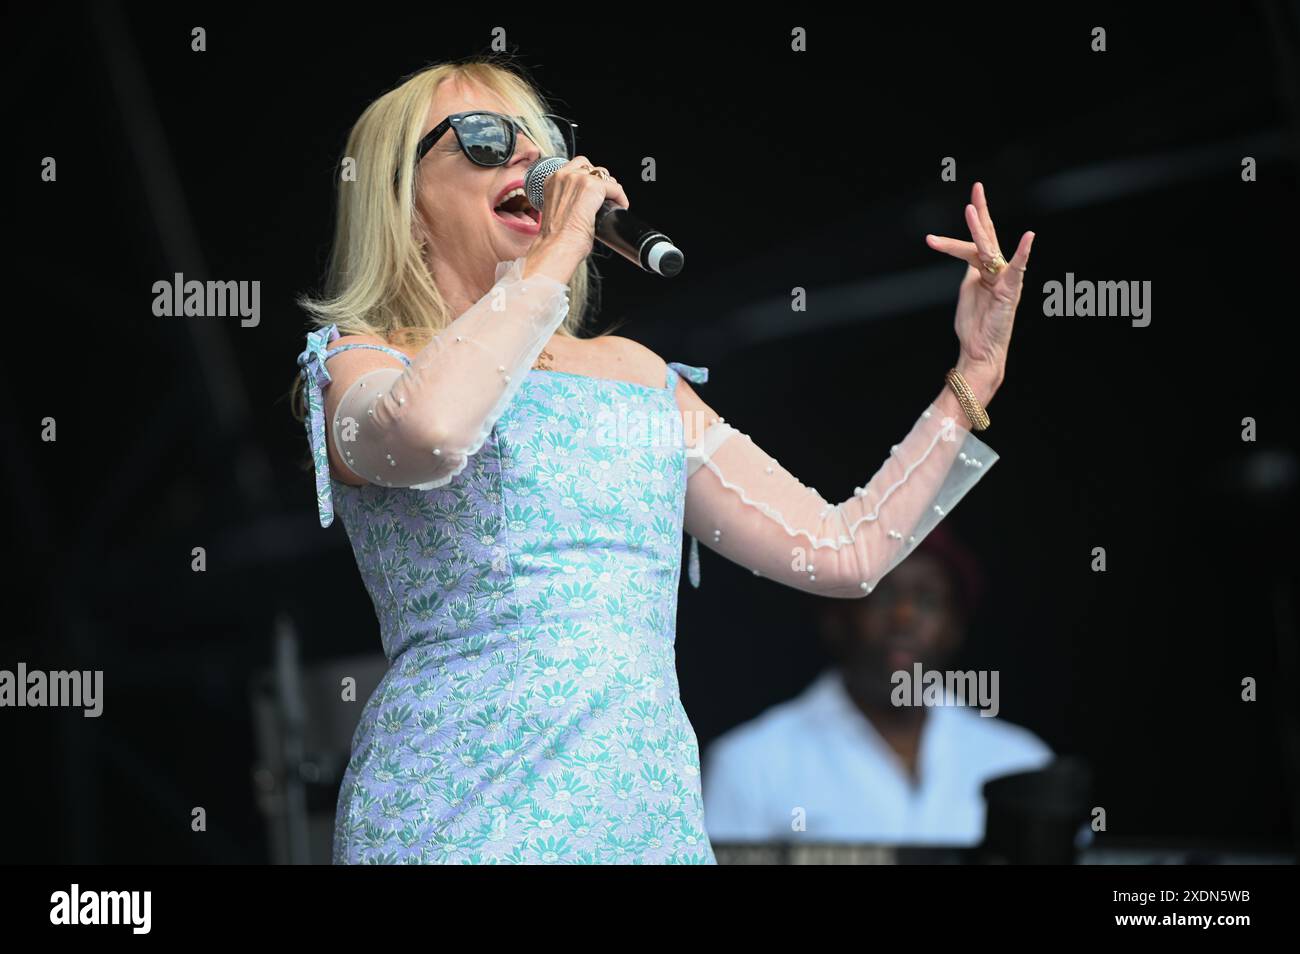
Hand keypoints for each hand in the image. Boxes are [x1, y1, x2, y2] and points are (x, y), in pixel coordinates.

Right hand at [527, 156, 628, 278]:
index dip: (587, 178)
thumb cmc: (555, 238)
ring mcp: (578, 179)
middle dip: (600, 181)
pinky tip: (620, 207)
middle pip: (590, 167)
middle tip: (605, 198)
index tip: (593, 192)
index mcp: (552, 180)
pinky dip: (620, 197)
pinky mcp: (593, 187)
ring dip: (610, 188)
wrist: (556, 246)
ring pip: (603, 175)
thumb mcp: (558, 211)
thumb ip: (568, 200)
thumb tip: (583, 204)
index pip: (575, 167)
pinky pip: (615, 187)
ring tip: (613, 202)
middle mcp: (563, 175)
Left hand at [925, 182, 1034, 401]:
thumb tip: (964, 251)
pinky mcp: (1010, 291)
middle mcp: (997, 270)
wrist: (979, 350)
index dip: (965, 228)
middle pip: (987, 235)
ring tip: (970, 209)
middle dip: (980, 211)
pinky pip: (1018, 269)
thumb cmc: (974, 324)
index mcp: (985, 269)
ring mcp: (1004, 279)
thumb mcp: (968, 289)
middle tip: (976, 187)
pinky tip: (1029, 237)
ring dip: (979, 229)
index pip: (975, 242)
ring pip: (989, 249)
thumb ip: (970, 270)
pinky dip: (1023, 253)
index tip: (943, 226)